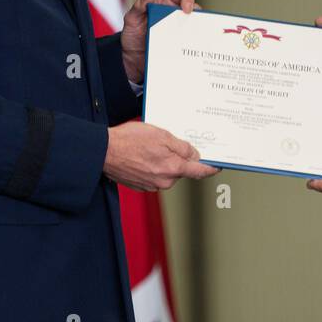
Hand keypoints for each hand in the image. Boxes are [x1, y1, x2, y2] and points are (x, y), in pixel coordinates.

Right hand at [104, 121, 218, 190]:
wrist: (103, 151)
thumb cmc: (129, 140)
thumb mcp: (162, 135)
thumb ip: (182, 147)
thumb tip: (194, 155)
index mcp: (173, 169)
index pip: (199, 172)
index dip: (211, 168)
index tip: (217, 166)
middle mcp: (164, 181)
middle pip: (181, 171)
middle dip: (179, 159)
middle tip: (169, 143)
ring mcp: (152, 185)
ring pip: (167, 173)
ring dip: (164, 162)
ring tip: (150, 147)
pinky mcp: (141, 185)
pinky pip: (154, 176)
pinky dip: (152, 166)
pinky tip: (142, 155)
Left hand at [121, 0, 199, 83]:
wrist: (131, 59)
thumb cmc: (132, 35)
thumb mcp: (131, 19)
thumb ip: (138, 6)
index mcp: (166, 3)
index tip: (187, 9)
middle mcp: (177, 15)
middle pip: (195, 10)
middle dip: (197, 17)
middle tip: (191, 27)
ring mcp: (181, 30)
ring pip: (196, 28)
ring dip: (197, 33)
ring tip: (192, 42)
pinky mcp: (182, 46)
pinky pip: (192, 45)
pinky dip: (194, 47)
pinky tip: (191, 53)